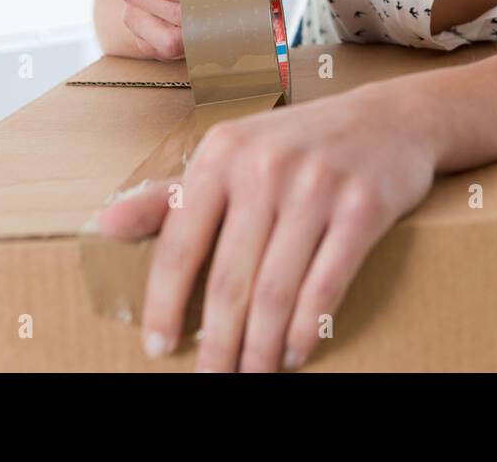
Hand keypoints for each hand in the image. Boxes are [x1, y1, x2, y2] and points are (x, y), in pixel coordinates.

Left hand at [94, 82, 440, 371]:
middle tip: (209, 380)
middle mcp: (268, 165)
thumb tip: (104, 226)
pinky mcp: (364, 205)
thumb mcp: (234, 152)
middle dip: (217, 341)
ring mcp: (318, 185)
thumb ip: (171, 194)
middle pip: (231, 277)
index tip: (158, 349)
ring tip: (251, 375)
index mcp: (223, 152)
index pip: (181, 242)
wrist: (393, 117)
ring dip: (261, 345)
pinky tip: (295, 351)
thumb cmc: (301, 143)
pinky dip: (308, 326)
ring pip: (278, 287)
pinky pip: (328, 281)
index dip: (164, 303)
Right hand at [116, 0, 222, 59]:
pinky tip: (194, 28)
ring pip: (169, 42)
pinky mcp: (141, 40)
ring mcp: (131, 16)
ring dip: (196, 33)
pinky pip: (167, 54)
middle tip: (218, 5)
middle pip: (173, 15)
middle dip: (200, 12)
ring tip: (207, 17)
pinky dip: (187, 46)